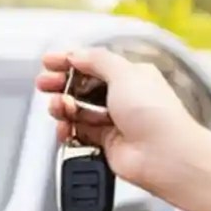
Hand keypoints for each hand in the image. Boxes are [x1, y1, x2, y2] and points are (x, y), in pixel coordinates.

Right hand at [35, 47, 201, 190]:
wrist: (165, 156)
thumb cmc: (156, 114)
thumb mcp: (124, 74)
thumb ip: (97, 60)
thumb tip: (77, 54)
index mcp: (131, 75)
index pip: (94, 63)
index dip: (69, 61)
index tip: (49, 62)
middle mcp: (123, 97)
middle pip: (82, 87)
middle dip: (61, 84)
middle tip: (45, 84)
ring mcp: (115, 121)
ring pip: (78, 111)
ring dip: (64, 107)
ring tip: (58, 107)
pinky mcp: (107, 144)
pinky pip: (80, 133)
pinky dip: (69, 130)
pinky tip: (65, 128)